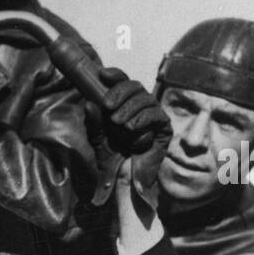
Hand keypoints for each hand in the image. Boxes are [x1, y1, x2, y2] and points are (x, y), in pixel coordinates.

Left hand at [90, 66, 170, 200]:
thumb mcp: (98, 139)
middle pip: (135, 86)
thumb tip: (89, 103)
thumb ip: (94, 122)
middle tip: (108, 106)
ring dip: (129, 108)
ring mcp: (153, 116)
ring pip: (145, 98)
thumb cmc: (111, 158)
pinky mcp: (164, 127)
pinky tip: (132, 127)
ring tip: (118, 123)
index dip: (115, 75)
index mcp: (123, 105)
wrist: (124, 180)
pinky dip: (143, 118)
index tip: (102, 74)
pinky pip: (156, 114)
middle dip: (120, 92)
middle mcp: (139, 107)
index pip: (122, 83)